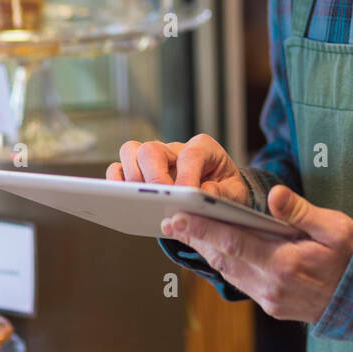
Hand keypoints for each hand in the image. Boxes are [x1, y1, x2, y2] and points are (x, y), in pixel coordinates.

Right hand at [105, 134, 250, 207]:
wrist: (220, 194)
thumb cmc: (226, 191)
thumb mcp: (236, 194)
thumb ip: (224, 194)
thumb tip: (203, 194)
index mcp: (203, 148)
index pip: (191, 154)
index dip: (187, 175)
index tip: (186, 196)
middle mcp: (174, 149)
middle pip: (152, 149)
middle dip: (153, 176)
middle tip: (159, 199)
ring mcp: (154, 160)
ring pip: (131, 151)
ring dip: (130, 176)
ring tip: (137, 201)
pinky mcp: (139, 172)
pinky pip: (118, 170)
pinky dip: (116, 183)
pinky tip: (121, 203)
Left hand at [159, 185, 352, 323]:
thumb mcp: (336, 228)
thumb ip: (301, 212)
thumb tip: (274, 195)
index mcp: (286, 264)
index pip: (233, 242)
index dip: (201, 229)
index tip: (177, 216)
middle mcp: (272, 286)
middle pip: (223, 258)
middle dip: (194, 239)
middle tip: (169, 220)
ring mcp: (271, 299)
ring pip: (228, 272)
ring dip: (205, 252)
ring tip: (185, 231)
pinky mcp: (273, 305)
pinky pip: (240, 282)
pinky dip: (224, 264)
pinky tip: (215, 250)